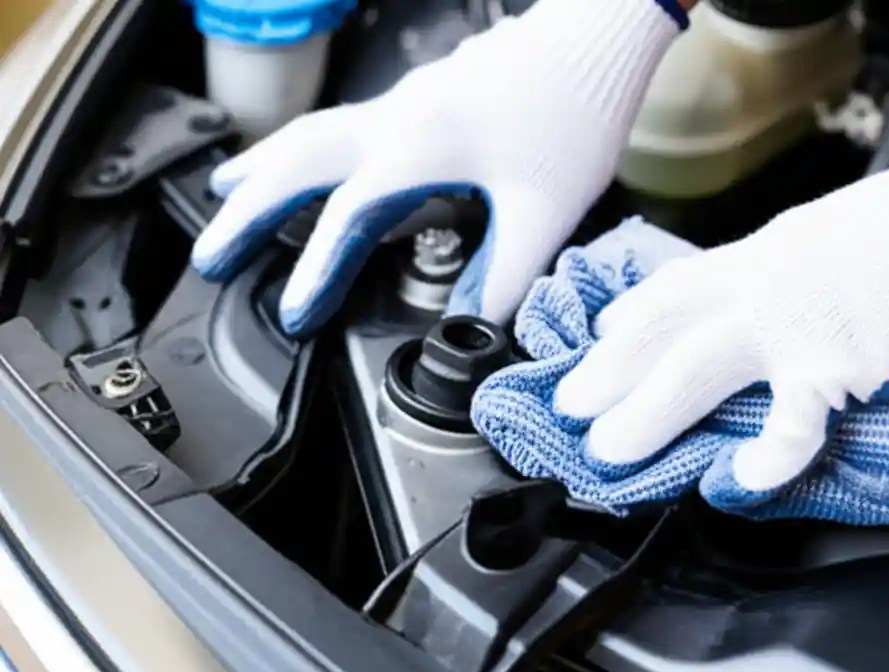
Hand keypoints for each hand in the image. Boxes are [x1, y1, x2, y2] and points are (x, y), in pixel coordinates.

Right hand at [190, 0, 682, 334]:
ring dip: (264, 168)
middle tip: (210, 255)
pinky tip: (305, 160)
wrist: (593, 43)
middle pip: (297, 162)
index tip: (295, 313)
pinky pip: (338, 122)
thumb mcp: (545, 212)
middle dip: (248, 211)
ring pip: (310, 132)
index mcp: (418, 148)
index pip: (347, 217)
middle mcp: (395, 119)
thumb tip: (476, 326)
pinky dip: (303, 146)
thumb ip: (506, 275)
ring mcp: (401, 101)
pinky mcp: (417, 96)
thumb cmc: (573, 115)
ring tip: (224, 197)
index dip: (315, 269)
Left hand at [555, 86, 888, 493]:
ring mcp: (802, 320)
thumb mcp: (855, 230)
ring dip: (644, 413)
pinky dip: (763, 456)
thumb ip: (812, 270)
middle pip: (665, 328)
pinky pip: (789, 423)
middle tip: (570, 406)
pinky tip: (739, 479)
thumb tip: (800, 300)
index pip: (680, 284)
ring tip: (608, 452)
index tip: (598, 336)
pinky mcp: (846, 363)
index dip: (631, 315)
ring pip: (694, 370)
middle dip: (609, 370)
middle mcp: (772, 280)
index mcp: (776, 247)